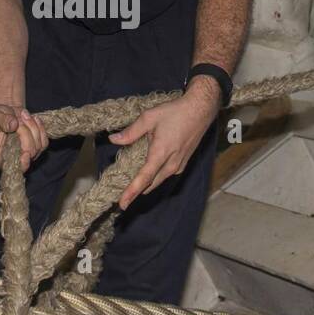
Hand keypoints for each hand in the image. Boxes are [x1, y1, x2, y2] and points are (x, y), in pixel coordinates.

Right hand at [0, 103, 47, 172]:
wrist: (6, 111)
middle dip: (26, 132)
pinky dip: (41, 128)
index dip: (22, 164)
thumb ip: (2, 120)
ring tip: (23, 114)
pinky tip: (34, 118)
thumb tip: (13, 125)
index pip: (14, 167)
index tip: (26, 153)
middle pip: (29, 152)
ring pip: (39, 146)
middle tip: (19, 117)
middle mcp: (16, 158)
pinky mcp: (37, 146)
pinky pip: (44, 141)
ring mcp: (28, 153)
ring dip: (33, 127)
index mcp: (1, 156)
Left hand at [108, 78, 219, 209]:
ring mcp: (179, 165)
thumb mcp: (149, 117)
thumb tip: (113, 139)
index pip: (143, 179)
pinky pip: (165, 175)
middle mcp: (171, 164)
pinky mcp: (183, 162)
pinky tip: (148, 173)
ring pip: (158, 181)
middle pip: (150, 184)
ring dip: (146, 185)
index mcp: (160, 154)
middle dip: (136, 191)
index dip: (131, 192)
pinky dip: (155, 177)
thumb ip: (131, 131)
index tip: (122, 205)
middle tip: (122, 196)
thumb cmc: (175, 112)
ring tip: (132, 187)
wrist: (200, 110)